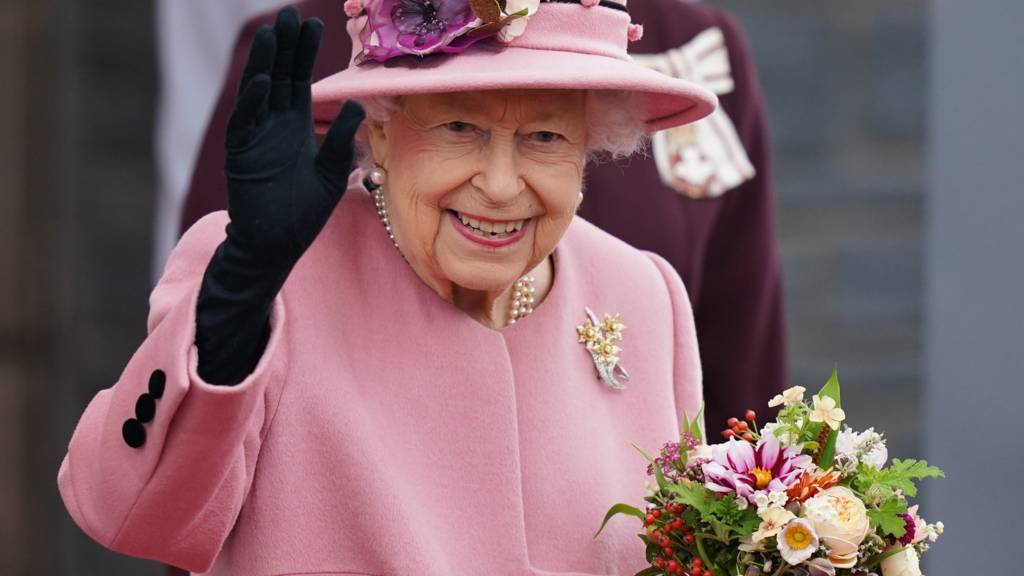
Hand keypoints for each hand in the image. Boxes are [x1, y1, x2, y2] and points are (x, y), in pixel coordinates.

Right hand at [224, 6, 364, 268]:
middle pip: (280, 76)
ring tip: (272, 34)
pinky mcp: (241, 154)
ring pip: (259, 91)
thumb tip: (356, 104)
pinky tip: (263, 80)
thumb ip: (341, 141)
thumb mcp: (332, 174)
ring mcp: (255, 137)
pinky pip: (245, 121)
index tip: (314, 25)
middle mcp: (274, 126)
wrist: (276, 244)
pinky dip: (253, 101)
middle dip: (285, 47)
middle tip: (289, 15)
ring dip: (265, 63)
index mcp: (297, 127)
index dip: (305, 54)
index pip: (300, 81)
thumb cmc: (303, 213)